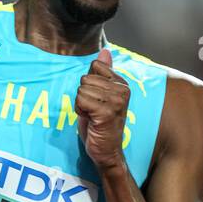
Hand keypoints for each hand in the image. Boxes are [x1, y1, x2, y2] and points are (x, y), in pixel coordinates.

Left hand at [76, 48, 129, 170]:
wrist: (107, 151)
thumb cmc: (101, 123)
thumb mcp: (100, 95)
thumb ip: (102, 73)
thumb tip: (104, 51)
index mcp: (122, 83)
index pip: (95, 66)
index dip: (89, 83)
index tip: (96, 99)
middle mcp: (122, 90)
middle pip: (86, 78)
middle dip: (83, 95)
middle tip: (93, 110)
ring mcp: (116, 101)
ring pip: (81, 89)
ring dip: (81, 104)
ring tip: (92, 116)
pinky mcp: (106, 112)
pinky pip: (81, 100)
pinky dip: (80, 111)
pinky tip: (90, 120)